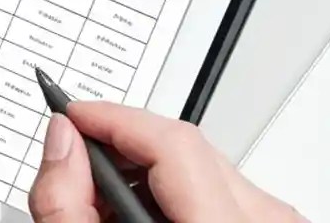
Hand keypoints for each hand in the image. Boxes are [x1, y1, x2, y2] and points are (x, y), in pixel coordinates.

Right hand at [29, 102, 306, 222]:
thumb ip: (68, 206)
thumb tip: (61, 142)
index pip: (171, 140)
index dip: (112, 118)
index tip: (71, 116)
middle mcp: (268, 221)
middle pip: (183, 149)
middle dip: (119, 151)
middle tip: (73, 174)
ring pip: (200, 168)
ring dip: (145, 177)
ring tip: (104, 211)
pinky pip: (220, 190)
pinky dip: (174, 195)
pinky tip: (144, 216)